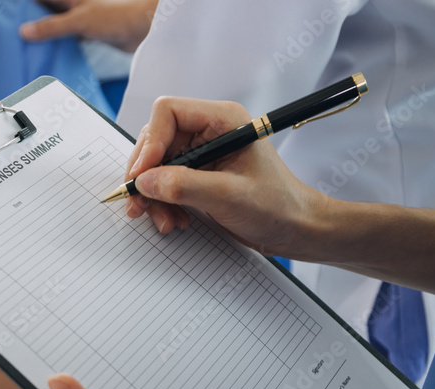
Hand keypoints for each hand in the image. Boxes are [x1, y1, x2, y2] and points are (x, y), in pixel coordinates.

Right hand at [20, 0, 158, 51]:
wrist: (144, 29)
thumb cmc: (117, 15)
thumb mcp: (78, 20)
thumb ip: (52, 27)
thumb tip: (25, 32)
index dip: (22, 6)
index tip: (4, 10)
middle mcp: (72, 3)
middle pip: (44, 8)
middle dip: (28, 17)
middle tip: (8, 29)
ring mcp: (79, 17)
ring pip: (54, 23)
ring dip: (42, 32)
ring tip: (21, 43)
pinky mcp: (87, 31)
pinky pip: (66, 36)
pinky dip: (56, 44)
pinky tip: (46, 54)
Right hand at [124, 97, 327, 260]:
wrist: (295, 229)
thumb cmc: (276, 206)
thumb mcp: (228, 196)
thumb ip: (184, 186)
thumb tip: (145, 182)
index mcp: (223, 120)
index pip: (169, 113)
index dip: (150, 143)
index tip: (142, 177)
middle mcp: (209, 131)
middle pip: (156, 140)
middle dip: (146, 175)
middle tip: (138, 204)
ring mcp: (203, 154)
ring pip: (157, 165)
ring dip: (153, 195)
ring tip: (164, 221)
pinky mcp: (199, 175)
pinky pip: (166, 182)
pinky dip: (163, 203)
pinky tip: (173, 220)